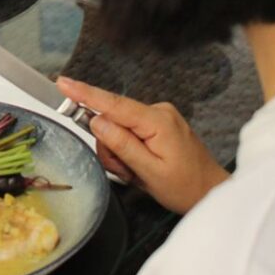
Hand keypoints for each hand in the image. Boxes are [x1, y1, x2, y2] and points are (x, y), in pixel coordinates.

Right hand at [56, 77, 229, 214]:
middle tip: (126, 172)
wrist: (211, 191)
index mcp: (157, 120)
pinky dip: (128, 151)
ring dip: (120, 154)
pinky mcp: (158, 124)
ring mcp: (159, 116)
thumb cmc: (186, 187)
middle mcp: (158, 111)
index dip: (85, 93)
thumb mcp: (150, 172)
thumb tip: (96, 121)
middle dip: (111, 148)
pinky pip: (129, 132)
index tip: (62, 83)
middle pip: (112, 120)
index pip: (113, 104)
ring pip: (118, 128)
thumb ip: (122, 145)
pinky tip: (140, 167)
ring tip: (136, 173)